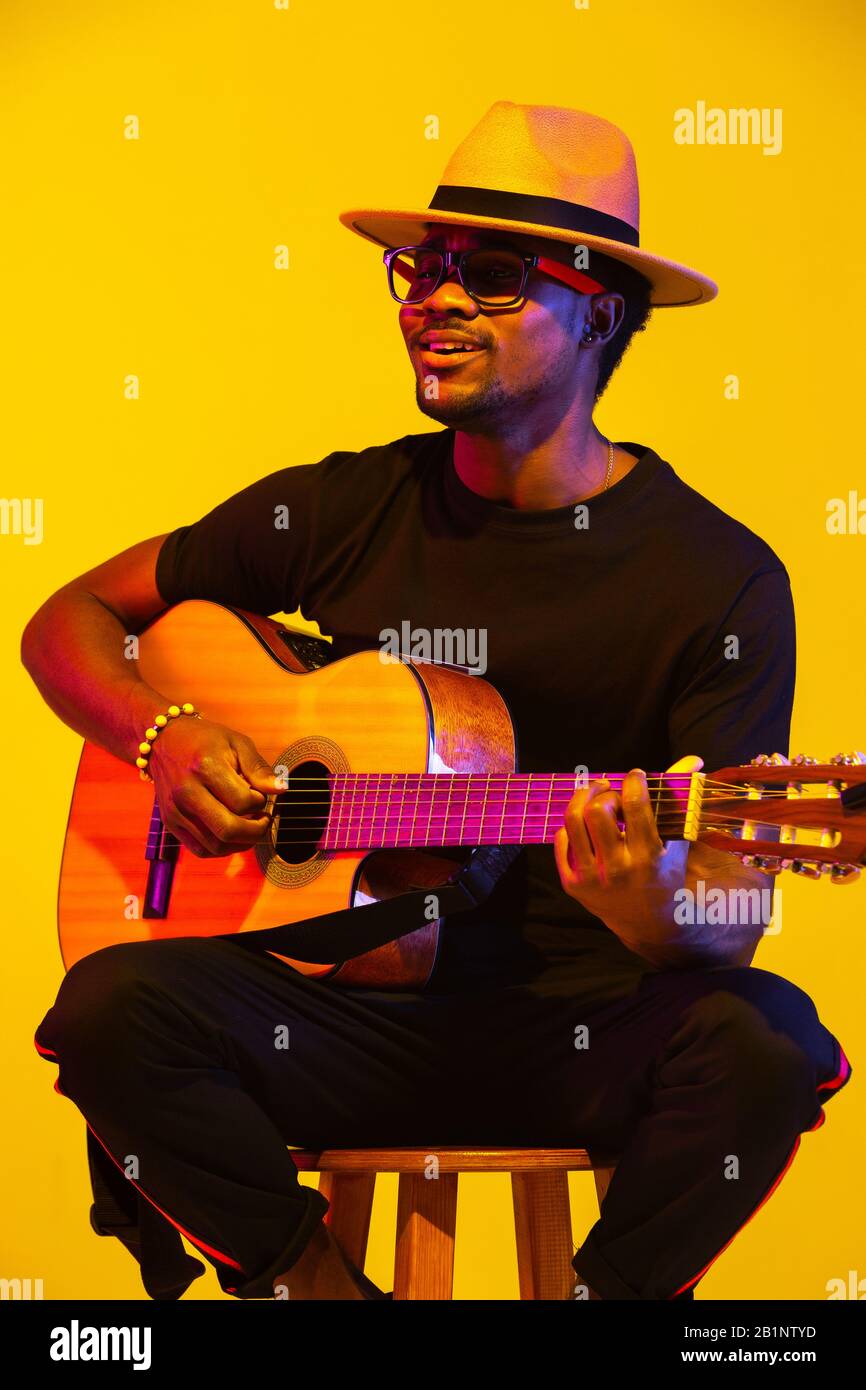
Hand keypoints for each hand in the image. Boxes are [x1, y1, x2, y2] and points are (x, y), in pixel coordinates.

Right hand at [146, 716, 283, 856]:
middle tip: (264, 820)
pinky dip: (222, 849)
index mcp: (205, 767)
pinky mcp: (170, 823)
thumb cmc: (206, 741)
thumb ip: (259, 768)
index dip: (260, 803)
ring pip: (216, 845)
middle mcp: (186, 792)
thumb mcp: (237, 743)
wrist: (164, 741)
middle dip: (256, 831)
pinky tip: (232, 835)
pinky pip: (200, 850)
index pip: (243, 802)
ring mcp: (175, 810)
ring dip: (241, 843)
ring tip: (250, 827)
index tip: (261, 794)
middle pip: (228, 830)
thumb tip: (281, 789)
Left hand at [553, 756, 703, 949]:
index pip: (635, 805)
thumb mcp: (677, 841)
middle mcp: (618, 869)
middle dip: (605, 793)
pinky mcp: (573, 885)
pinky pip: (561, 843)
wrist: (649, 925)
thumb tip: (694, 759)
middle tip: (613, 793)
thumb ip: (681, 799)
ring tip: (594, 796)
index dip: (634, 780)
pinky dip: (571, 828)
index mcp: (648, 857)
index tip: (636, 776)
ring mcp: (592, 879)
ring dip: (582, 799)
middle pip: (598, 811)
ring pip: (573, 822)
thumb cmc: (666, 875)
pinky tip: (584, 826)